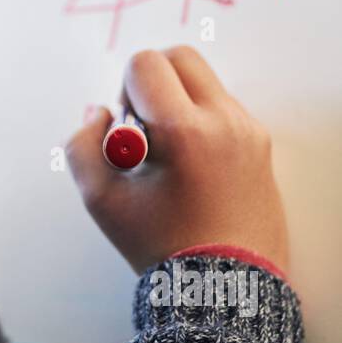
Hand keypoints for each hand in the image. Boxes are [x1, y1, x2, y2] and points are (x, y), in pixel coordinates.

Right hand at [65, 46, 288, 276]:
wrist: (224, 285)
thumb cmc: (161, 245)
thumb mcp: (101, 200)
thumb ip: (82, 146)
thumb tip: (98, 112)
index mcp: (185, 130)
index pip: (146, 64)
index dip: (124, 91)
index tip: (128, 132)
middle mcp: (224, 120)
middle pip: (180, 57)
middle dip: (152, 81)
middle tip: (144, 127)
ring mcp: (248, 130)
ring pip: (204, 81)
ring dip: (178, 101)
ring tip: (168, 152)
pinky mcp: (261, 144)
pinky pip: (224, 108)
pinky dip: (200, 120)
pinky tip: (191, 165)